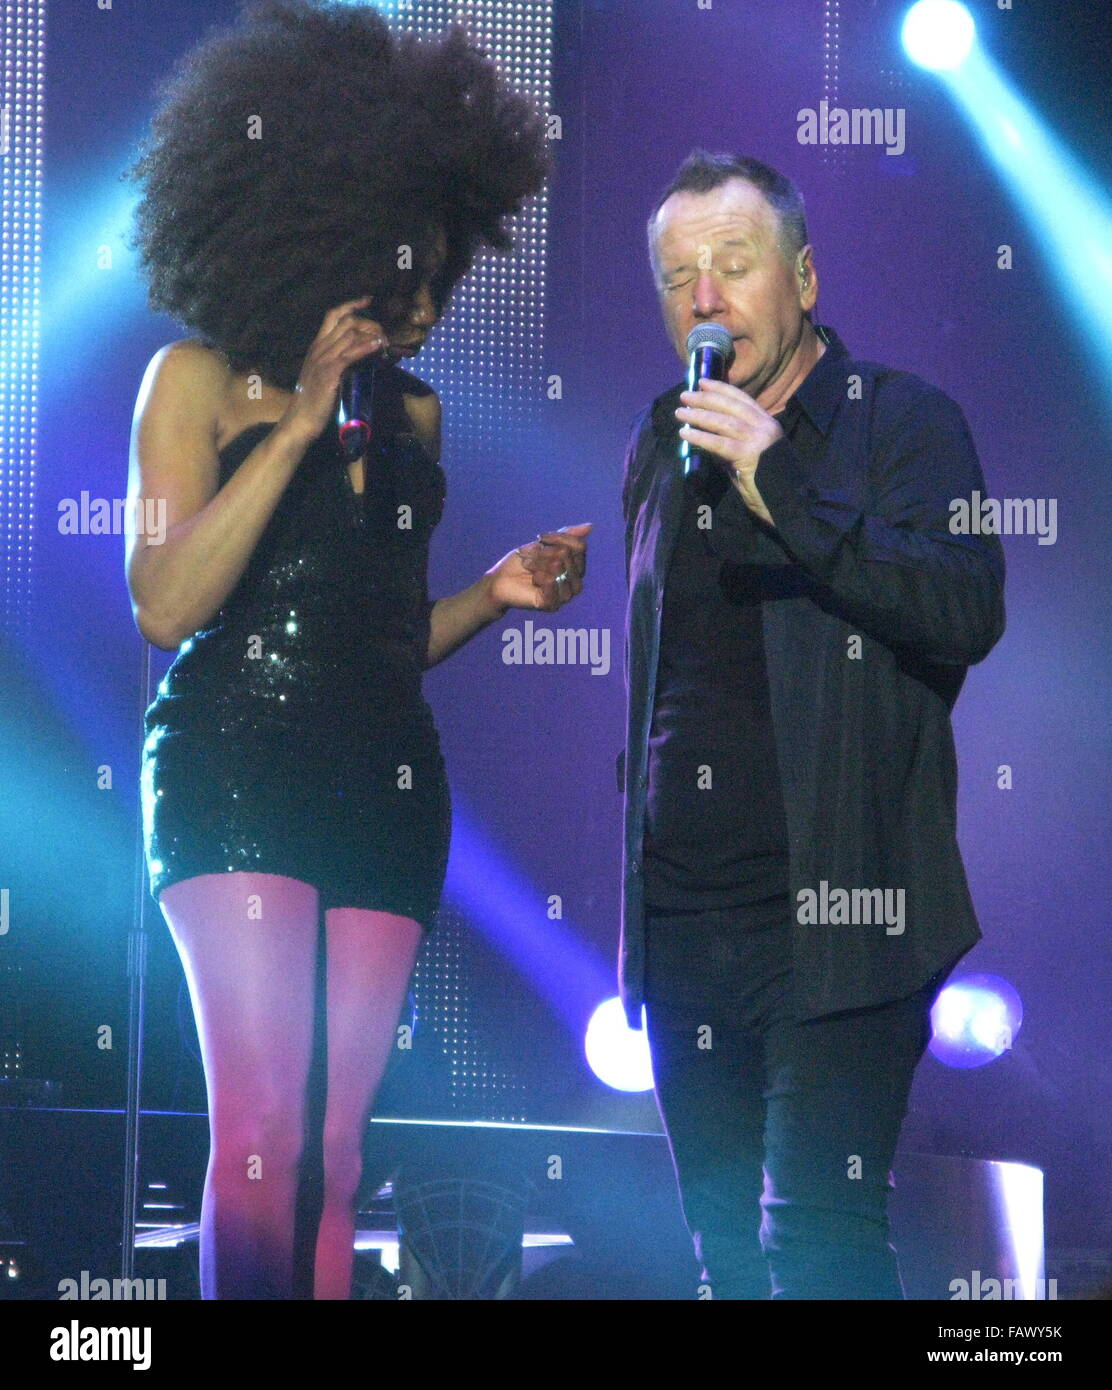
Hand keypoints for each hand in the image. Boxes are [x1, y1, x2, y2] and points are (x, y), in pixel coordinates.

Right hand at [277, 295, 390, 443]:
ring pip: (349, 334)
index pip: (332, 316)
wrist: (301, 420)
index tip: (367, 300)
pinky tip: (377, 347)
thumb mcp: (324, 375)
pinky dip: (365, 347)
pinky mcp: (329, 372)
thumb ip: (337, 362)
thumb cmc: (314, 401)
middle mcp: (319, 348)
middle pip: (346, 321)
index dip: (351, 305)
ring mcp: (323, 359)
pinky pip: (349, 354)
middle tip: (383, 333)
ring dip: (371, 334)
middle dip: (369, 322)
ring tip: (385, 341)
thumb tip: (360, 357)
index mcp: (317, 346)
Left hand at [485, 523, 590, 612]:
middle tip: (529, 558)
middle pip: (569, 556)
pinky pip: (552, 583)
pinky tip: (532, 578)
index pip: (580, 547)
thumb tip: (590, 526)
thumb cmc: (522, 563)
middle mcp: (575, 583)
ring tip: (528, 566)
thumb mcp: (543, 545)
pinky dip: (540, 577)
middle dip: (545, 552)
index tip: (540, 537)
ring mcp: (564, 596)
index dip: (559, 538)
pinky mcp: (552, 605)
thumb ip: (566, 536)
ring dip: (539, 563)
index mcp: (576, 568)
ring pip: (560, 568)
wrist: (500, 581)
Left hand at [676, 377, 783, 524]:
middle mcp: (765, 427)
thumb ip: (728, 445)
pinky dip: (701, 437)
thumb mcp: (745, 457)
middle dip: (706, 399)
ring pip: (725, 422)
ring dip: (700, 415)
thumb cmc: (767, 483)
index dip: (721, 389)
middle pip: (731, 406)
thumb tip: (703, 438)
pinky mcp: (750, 456)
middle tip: (685, 395)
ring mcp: (759, 440)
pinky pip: (721, 444)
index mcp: (767, 424)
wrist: (788, 502)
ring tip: (681, 413)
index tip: (702, 382)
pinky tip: (686, 434)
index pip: (742, 399)